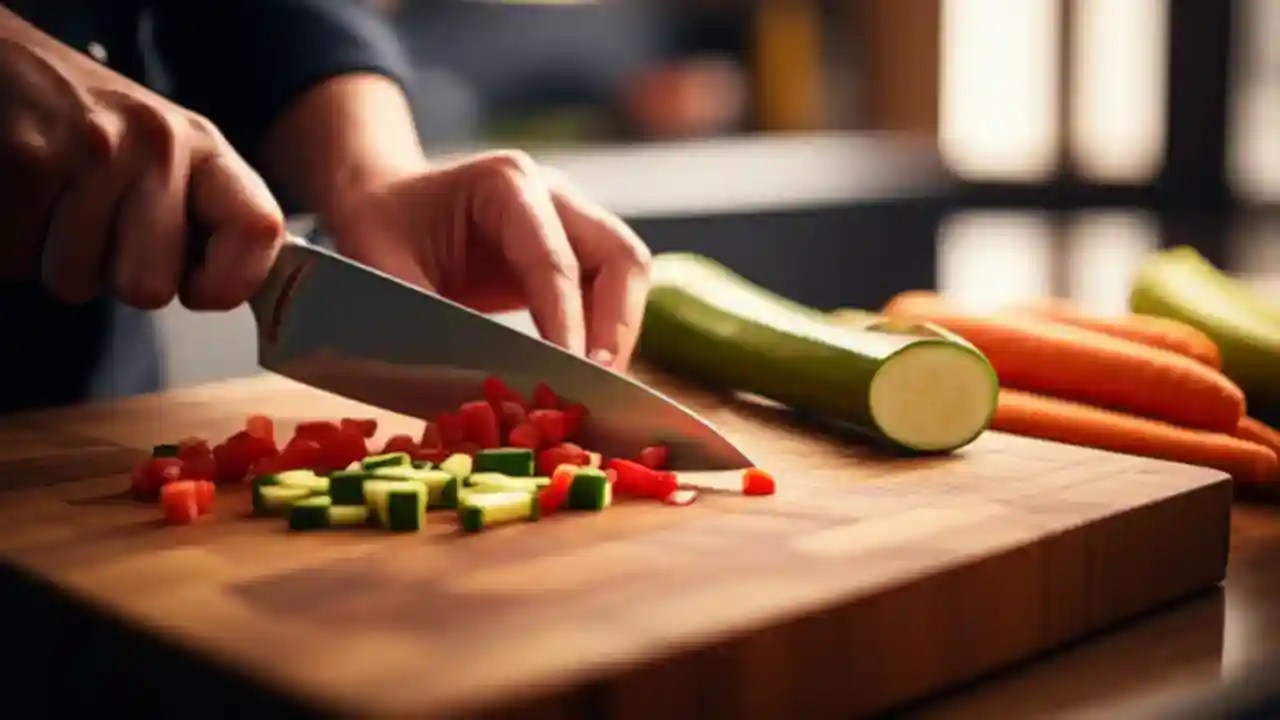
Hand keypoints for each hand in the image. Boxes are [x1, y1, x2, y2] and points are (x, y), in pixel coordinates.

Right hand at [0, 10, 284, 309]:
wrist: (6, 62)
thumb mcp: (167, 155)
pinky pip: (20, 261)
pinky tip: (23, 197)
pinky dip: (13, 243)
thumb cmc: (86, 122)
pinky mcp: (26, 161)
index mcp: (203, 147)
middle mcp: (157, 143)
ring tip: (52, 199)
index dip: (231, 283)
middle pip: (149, 289)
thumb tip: (230, 288)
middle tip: (94, 221)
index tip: (199, 289)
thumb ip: (207, 218)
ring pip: (75, 282)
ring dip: (54, 257)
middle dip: (113, 275)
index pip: (258, 232)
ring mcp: (91, 149)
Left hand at [322, 151, 652, 371]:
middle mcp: (553, 193)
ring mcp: (571, 219)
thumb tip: (473, 383)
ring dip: (619, 333)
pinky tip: (578, 374)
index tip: (569, 380)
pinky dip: (604, 334)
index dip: (567, 326)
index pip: (556, 261)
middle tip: (596, 388)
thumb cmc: (377, 224)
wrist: (382, 199)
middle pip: (620, 256)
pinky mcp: (574, 250)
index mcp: (506, 183)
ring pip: (628, 274)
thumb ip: (426, 318)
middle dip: (617, 328)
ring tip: (592, 388)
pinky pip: (609, 292)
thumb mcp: (380, 266)